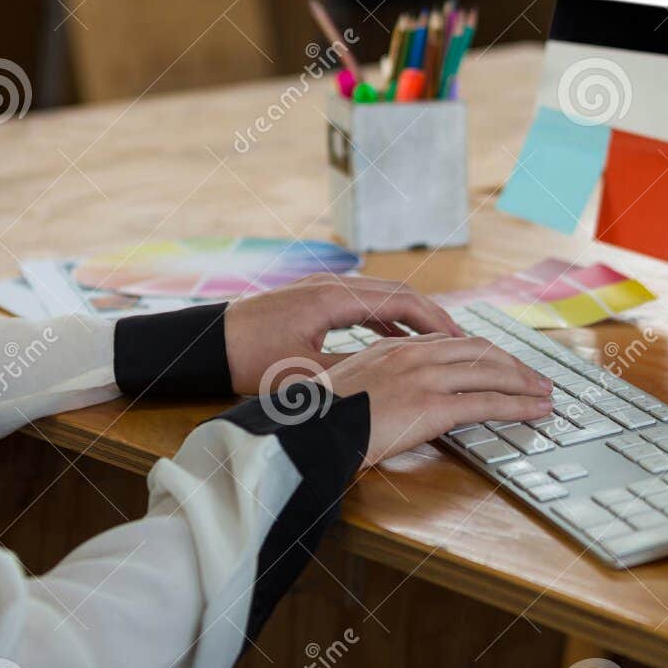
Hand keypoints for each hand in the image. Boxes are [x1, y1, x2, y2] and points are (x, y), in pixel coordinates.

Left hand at [223, 273, 464, 394]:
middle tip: (462, 342)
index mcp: (333, 299)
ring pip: (381, 297)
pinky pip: (362, 304)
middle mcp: (332, 285)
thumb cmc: (249, 359)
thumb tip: (394, 381)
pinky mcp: (314, 299)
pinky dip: (386, 319)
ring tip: (438, 344)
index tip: (461, 340)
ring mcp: (322, 289)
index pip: (401, 300)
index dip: (435, 321)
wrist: (205, 343)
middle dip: (432, 318)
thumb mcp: (304, 375)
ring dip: (410, 317)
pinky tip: (398, 341)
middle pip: (397, 293)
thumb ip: (351, 373)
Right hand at [317, 334, 552, 464]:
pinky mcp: (432, 406)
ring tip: (544, 393)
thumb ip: (376, 381)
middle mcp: (412, 355)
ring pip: (490, 372)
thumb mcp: (348, 386)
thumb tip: (390, 396)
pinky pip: (487, 403)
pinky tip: (536, 410)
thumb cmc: (320, 419)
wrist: (308, 431)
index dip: (483, 353)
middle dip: (512, 364)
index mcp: (392, 348)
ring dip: (524, 382)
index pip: (451, 342)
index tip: (499, 363)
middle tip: (534, 377)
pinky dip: (518, 405)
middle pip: (478, 350)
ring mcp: (424, 378)